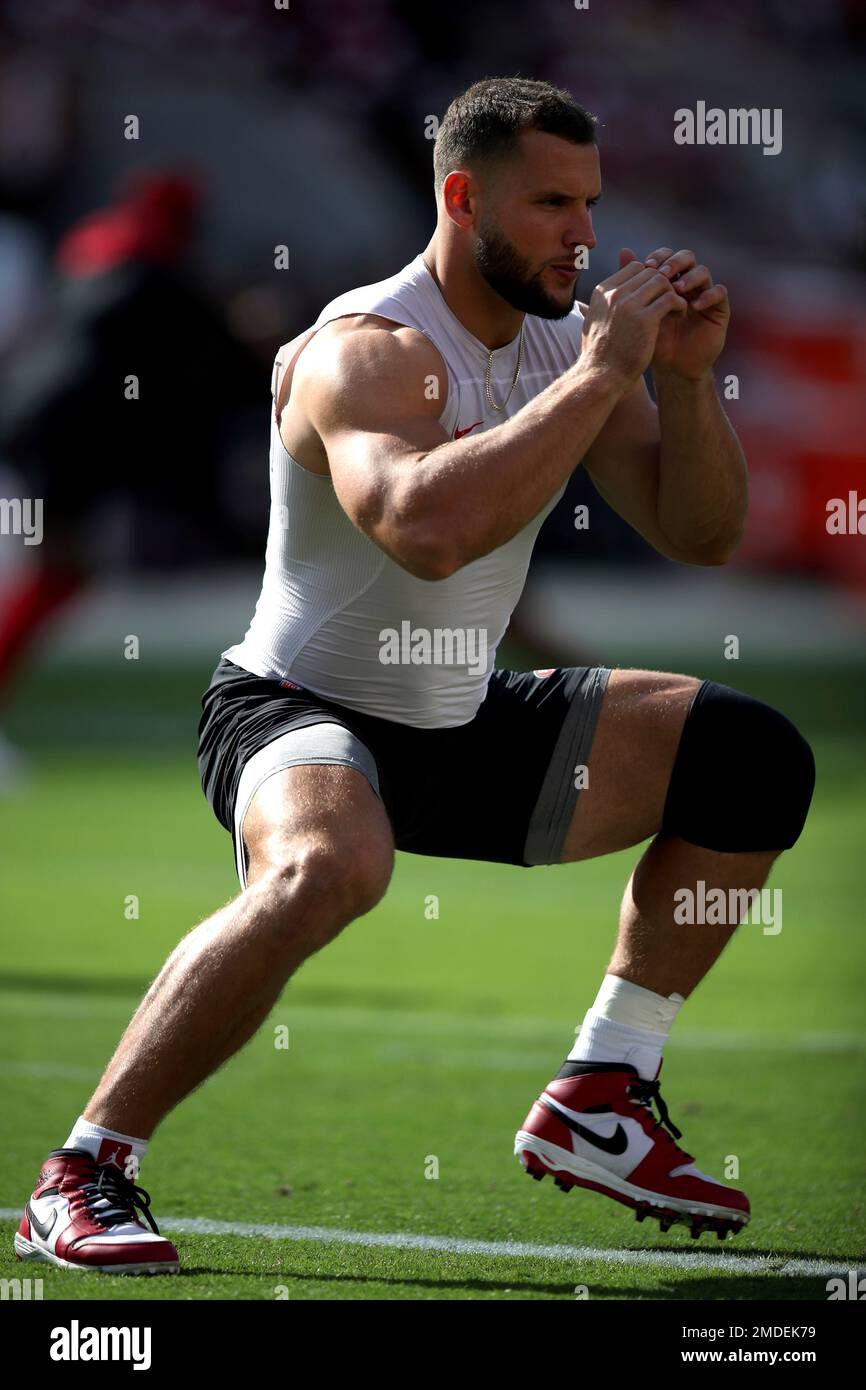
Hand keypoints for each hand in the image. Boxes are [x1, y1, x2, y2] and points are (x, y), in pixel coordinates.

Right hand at [580, 254, 687, 389]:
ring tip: (675, 310)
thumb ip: (606, 302)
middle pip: (650, 272)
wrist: (600, 378)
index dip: (650, 278)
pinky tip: (679, 316)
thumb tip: (611, 291)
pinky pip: (671, 298)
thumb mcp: (596, 321)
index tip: (655, 295)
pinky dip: (679, 304)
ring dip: (673, 293)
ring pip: (662, 281)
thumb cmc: (600, 354)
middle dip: (663, 285)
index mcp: (603, 291)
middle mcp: (614, 293)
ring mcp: (629, 305)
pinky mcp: (645, 319)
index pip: (634, 267)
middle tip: (670, 302)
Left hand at [627, 246, 729, 380]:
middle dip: (675, 262)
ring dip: (689, 277)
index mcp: (669, 281)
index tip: (647, 266)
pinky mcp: (719, 309)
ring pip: (703, 272)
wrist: (671, 368)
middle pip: (687, 258)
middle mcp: (688, 284)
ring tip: (677, 289)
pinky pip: (719, 292)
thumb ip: (634, 284)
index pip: (668, 257)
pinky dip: (708, 295)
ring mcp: (705, 294)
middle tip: (662, 273)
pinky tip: (694, 305)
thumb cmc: (653, 341)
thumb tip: (624, 251)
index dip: (659, 257)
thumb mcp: (640, 313)